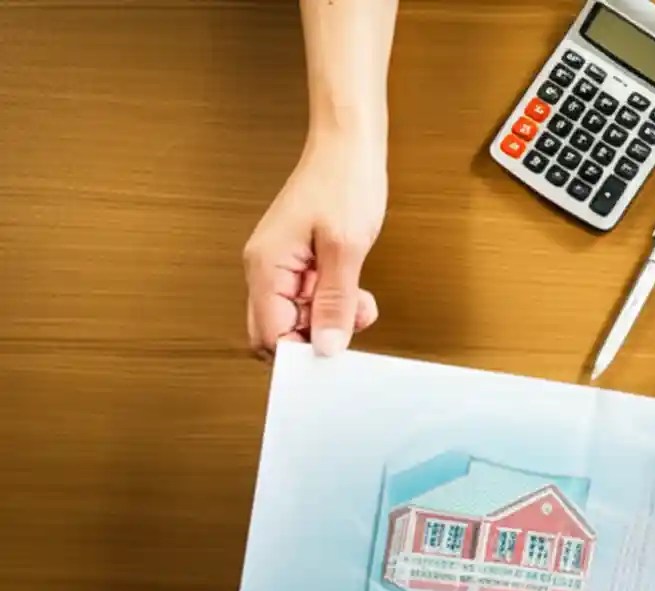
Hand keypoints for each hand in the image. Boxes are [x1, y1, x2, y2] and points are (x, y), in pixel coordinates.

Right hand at [242, 130, 385, 356]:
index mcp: (266, 266)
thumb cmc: (344, 181)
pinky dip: (335, 303)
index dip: (299, 351)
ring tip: (360, 304)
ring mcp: (283, 265)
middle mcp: (267, 268)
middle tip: (349, 326)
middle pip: (278, 330)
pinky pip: (311, 298)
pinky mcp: (301, 261)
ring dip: (330, 320)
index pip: (269, 334)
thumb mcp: (346, 248)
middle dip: (315, 337)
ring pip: (297, 317)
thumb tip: (325, 346)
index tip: (332, 355)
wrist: (350, 144)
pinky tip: (357, 295)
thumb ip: (335, 301)